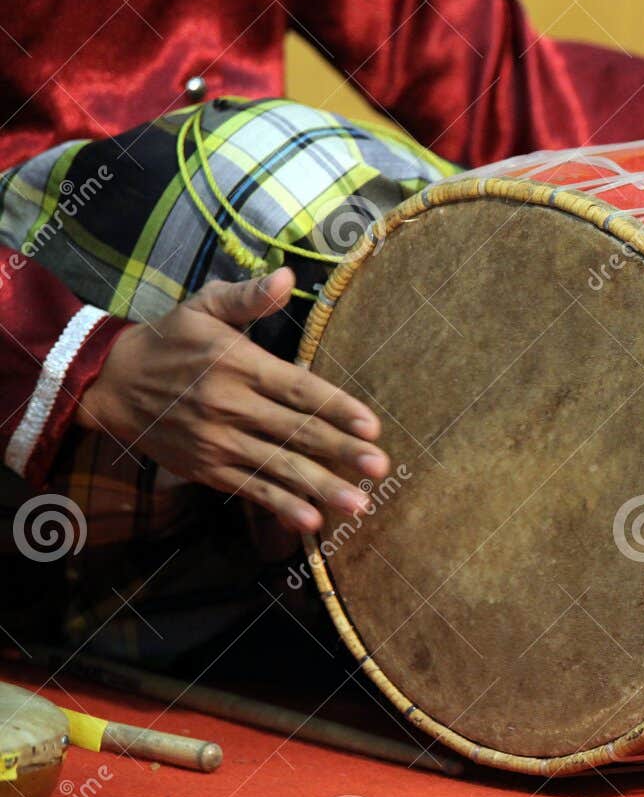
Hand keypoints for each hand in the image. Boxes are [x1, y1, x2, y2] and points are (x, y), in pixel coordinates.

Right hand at [76, 268, 389, 532]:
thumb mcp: (204, 307)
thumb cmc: (170, 341)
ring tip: (358, 503)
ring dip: (320, 487)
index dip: (336, 407)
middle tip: (380, 466)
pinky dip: (280, 506)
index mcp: (238, 365)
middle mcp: (231, 406)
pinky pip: (250, 489)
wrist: (109, 382)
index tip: (372, 425)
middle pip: (295, 431)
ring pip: (277, 466)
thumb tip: (288, 276)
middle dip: (341, 451)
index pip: (297, 388)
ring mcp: (218, 442)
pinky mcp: (207, 468)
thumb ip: (248, 297)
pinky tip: (310, 520)